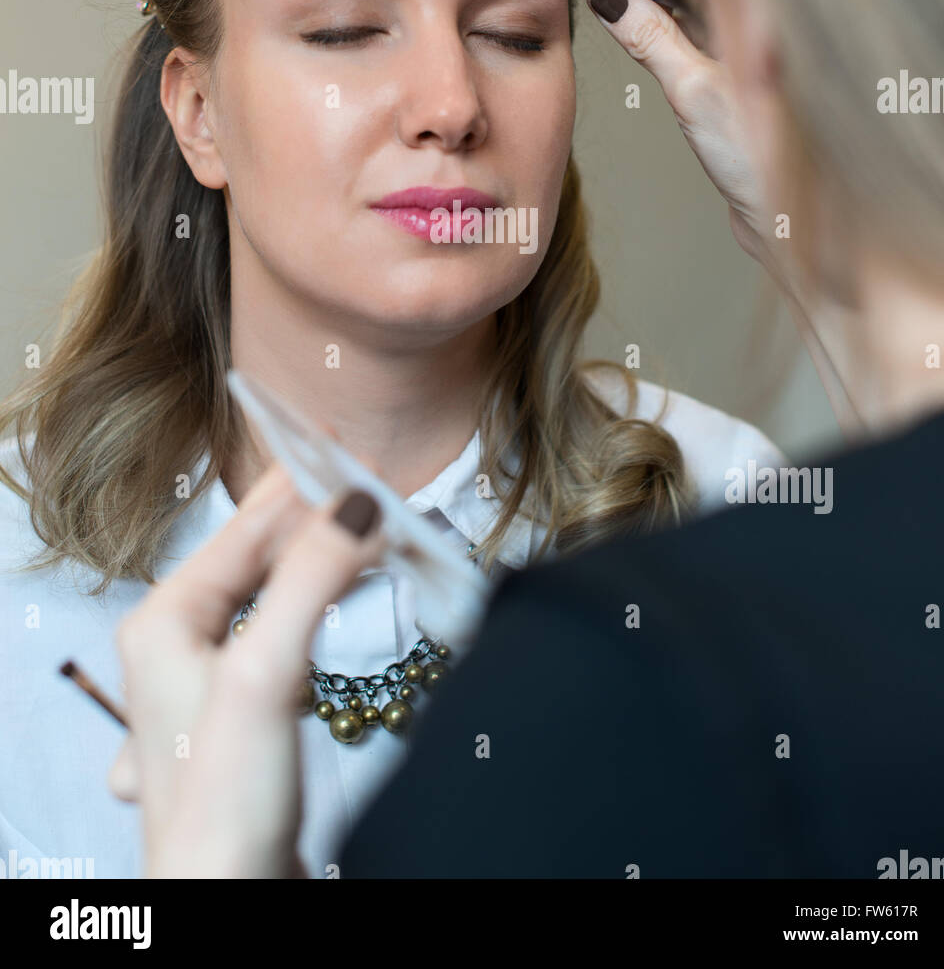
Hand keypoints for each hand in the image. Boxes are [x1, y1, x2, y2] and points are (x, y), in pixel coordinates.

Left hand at [107, 461, 386, 877]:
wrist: (230, 901)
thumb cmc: (222, 806)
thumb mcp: (267, 675)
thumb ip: (309, 581)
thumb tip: (353, 504)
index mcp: (165, 624)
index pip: (242, 531)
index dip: (297, 486)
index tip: (343, 449)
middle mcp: (180, 646)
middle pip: (255, 559)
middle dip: (313, 521)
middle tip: (371, 486)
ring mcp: (211, 681)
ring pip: (270, 594)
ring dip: (319, 561)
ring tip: (368, 530)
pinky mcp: (246, 713)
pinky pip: (283, 630)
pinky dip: (319, 602)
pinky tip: (343, 595)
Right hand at [581, 0, 864, 429]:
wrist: (789, 213)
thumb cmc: (762, 158)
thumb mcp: (692, 92)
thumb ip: (649, 36)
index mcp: (755, 4)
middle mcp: (754, 12)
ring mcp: (744, 36)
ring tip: (611, 14)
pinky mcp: (734, 61)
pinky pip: (691, 22)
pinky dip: (660, 22)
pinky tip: (637, 36)